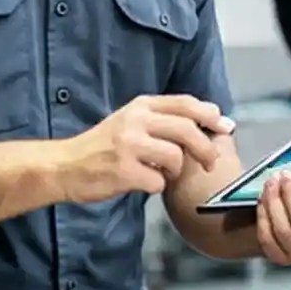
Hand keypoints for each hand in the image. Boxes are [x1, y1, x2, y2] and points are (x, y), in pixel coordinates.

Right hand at [56, 94, 234, 202]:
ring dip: (178, 170)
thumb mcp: (130, 120)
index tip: (226, 126)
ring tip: (166, 173)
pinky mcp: (123, 171)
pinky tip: (145, 183)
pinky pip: (158, 182)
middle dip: (206, 147)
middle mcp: (136, 121)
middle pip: (187, 129)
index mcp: (140, 105)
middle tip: (211, 162)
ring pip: (175, 156)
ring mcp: (129, 145)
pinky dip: (157, 186)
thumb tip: (208, 119)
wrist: (65, 166)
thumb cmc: (103, 145)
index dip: (210, 114)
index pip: (185, 103)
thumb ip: (162, 119)